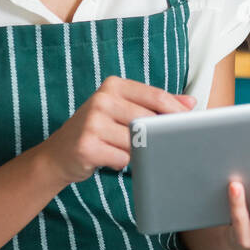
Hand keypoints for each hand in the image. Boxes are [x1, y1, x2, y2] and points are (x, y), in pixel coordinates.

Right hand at [43, 75, 194, 183]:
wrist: (58, 154)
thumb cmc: (97, 131)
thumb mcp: (123, 110)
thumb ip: (155, 104)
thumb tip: (191, 102)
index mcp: (113, 86)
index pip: (156, 96)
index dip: (177, 112)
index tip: (191, 123)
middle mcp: (102, 99)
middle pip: (149, 120)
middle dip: (160, 135)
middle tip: (164, 144)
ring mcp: (92, 122)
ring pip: (137, 141)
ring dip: (138, 151)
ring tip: (125, 151)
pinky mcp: (87, 146)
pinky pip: (122, 158)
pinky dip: (122, 163)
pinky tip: (110, 159)